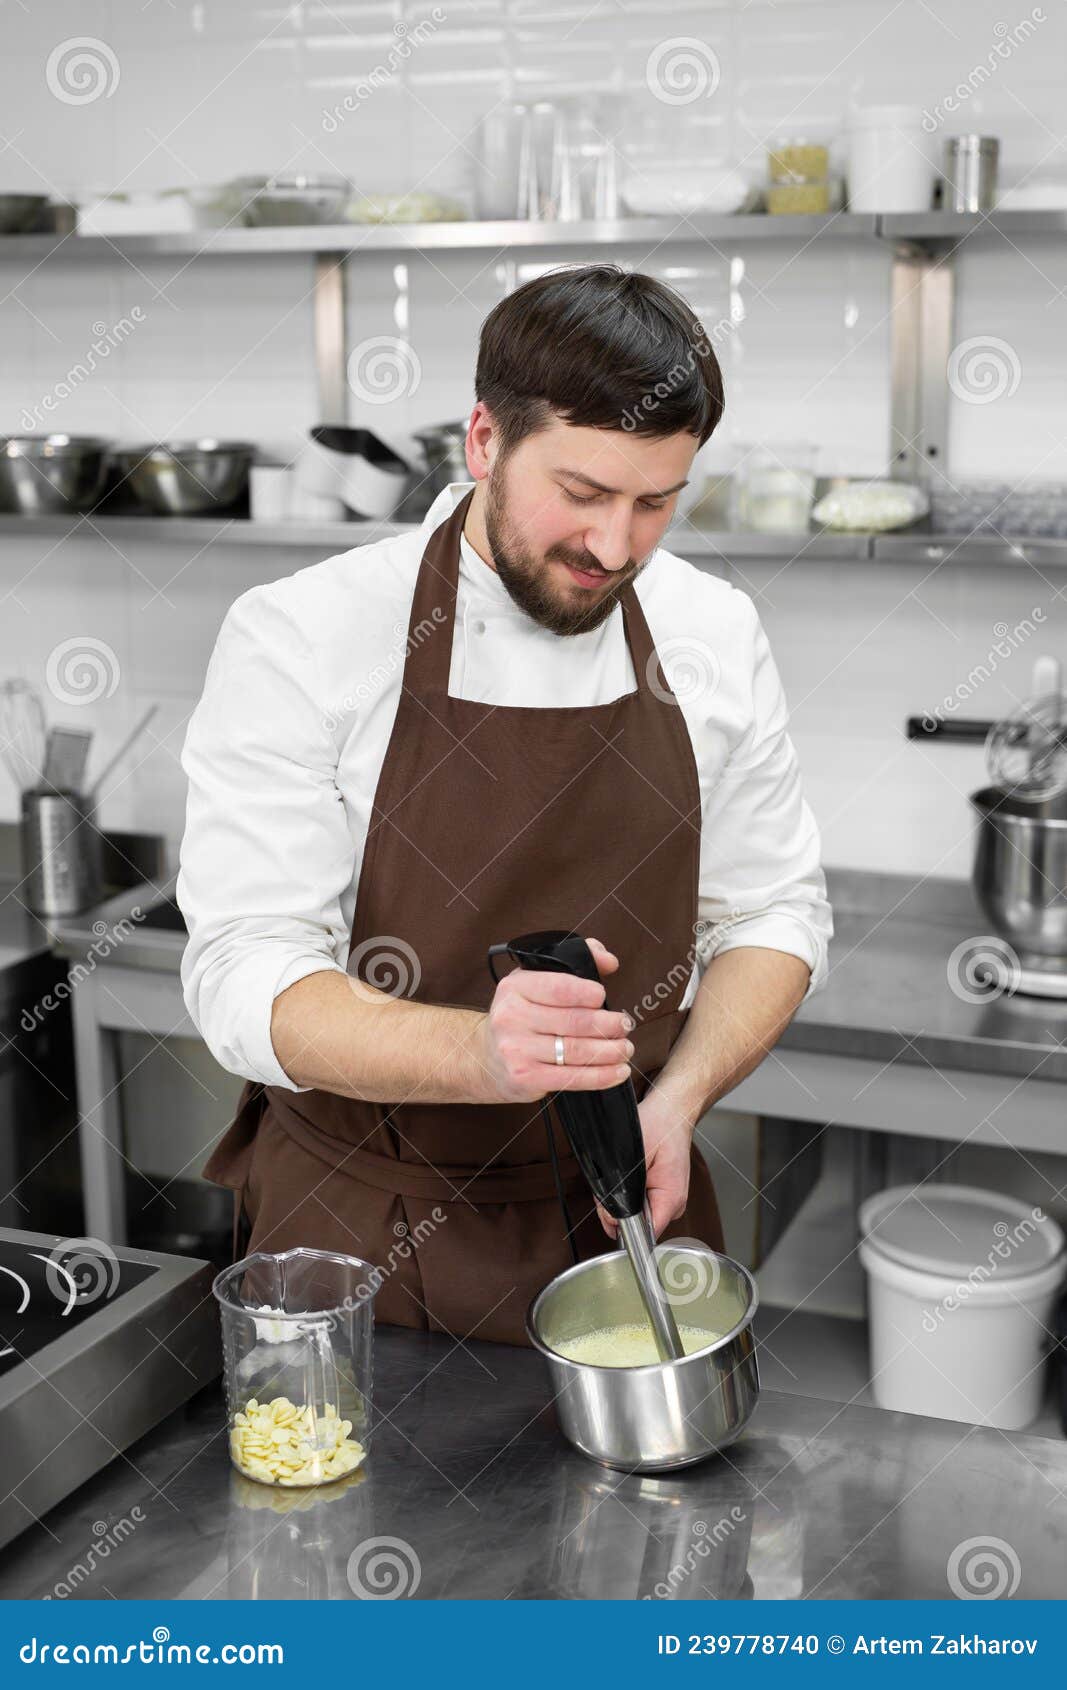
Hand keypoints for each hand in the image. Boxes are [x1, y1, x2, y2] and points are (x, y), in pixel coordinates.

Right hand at [477, 937, 635, 1103]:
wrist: (487, 1057)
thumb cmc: (522, 1015)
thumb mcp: (537, 979)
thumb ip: (577, 959)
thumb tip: (609, 960)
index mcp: (516, 987)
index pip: (559, 987)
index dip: (587, 993)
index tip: (603, 997)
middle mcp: (512, 1017)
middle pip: (574, 1022)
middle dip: (609, 1024)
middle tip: (626, 1025)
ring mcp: (516, 1049)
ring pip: (576, 1050)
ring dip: (610, 1051)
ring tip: (625, 1048)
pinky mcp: (525, 1077)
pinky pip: (572, 1077)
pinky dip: (601, 1076)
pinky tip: (618, 1072)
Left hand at [597, 1085, 695, 1241]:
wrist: (671, 1112)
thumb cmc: (659, 1126)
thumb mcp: (632, 1158)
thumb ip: (621, 1192)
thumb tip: (612, 1217)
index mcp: (671, 1199)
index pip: (646, 1235)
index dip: (622, 1228)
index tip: (611, 1217)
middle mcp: (674, 1205)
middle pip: (637, 1226)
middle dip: (617, 1209)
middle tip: (615, 1182)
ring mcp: (670, 1200)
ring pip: (636, 1214)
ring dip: (622, 1199)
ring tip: (626, 1174)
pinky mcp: (663, 1194)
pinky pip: (640, 1203)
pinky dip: (629, 1193)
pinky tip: (630, 1176)